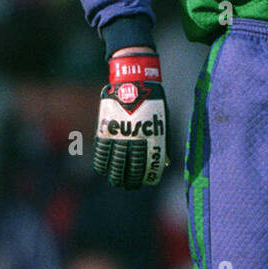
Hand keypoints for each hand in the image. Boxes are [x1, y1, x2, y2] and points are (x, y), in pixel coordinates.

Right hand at [93, 48, 168, 187]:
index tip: (144, 183)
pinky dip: (101, 162)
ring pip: (115, 161)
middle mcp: (135, 137)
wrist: (133, 82)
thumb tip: (166, 162)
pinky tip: (103, 169)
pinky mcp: (106, 128)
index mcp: (151, 136)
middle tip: (129, 186)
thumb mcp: (162, 121)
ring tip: (116, 182)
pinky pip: (101, 150)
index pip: (147, 164)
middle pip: (130, 166)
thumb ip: (162, 142)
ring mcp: (119, 133)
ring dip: (115, 175)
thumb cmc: (153, 103)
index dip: (145, 176)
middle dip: (129, 179)